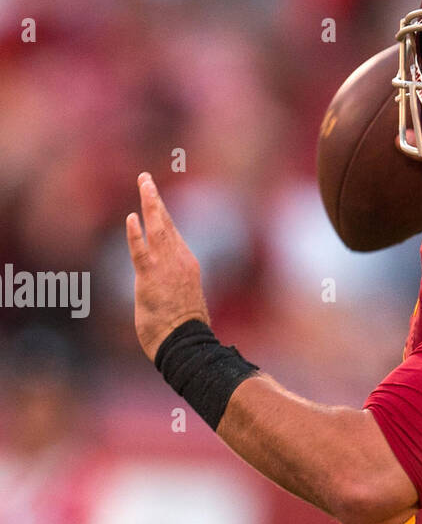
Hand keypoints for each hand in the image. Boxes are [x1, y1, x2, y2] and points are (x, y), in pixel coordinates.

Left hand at [126, 173, 210, 360]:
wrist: (186, 343)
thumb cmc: (185, 330)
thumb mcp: (183, 302)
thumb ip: (174, 289)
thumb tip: (171, 294)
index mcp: (187, 265)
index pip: (172, 234)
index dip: (162, 215)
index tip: (155, 199)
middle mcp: (179, 260)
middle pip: (165, 223)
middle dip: (155, 200)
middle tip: (146, 179)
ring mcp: (166, 267)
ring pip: (157, 229)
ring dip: (150, 204)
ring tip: (144, 183)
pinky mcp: (151, 278)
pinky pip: (141, 252)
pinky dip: (136, 235)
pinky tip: (131, 217)